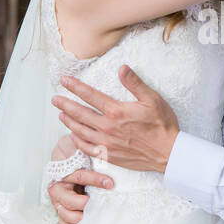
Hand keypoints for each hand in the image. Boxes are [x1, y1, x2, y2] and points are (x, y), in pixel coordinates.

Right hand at [47, 133, 113, 223]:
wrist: (66, 155)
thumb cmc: (74, 152)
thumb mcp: (80, 147)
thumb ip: (89, 149)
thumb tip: (104, 151)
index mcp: (61, 171)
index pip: (78, 176)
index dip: (94, 179)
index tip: (110, 182)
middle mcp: (57, 188)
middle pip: (67, 200)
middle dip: (84, 204)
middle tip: (98, 204)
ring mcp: (59, 201)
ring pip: (65, 214)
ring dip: (79, 218)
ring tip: (94, 216)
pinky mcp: (62, 210)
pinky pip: (63, 223)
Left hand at [51, 67, 179, 174]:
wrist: (168, 153)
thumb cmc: (162, 125)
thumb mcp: (152, 99)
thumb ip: (135, 83)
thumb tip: (122, 68)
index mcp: (116, 111)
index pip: (90, 95)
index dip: (75, 87)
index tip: (64, 80)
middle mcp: (107, 127)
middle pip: (80, 113)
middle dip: (65, 104)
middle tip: (54, 99)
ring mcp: (107, 143)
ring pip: (80, 131)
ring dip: (69, 121)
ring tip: (61, 114)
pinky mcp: (109, 155)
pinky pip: (87, 148)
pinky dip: (77, 141)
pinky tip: (73, 136)